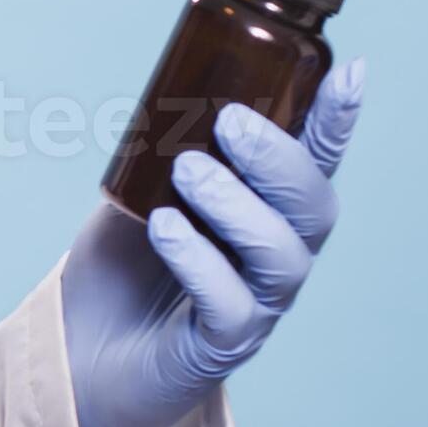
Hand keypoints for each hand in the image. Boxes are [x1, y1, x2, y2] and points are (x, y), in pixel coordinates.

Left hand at [62, 62, 365, 426]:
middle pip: (313, 210)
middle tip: (227, 122)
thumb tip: (175, 90)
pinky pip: (230, 305)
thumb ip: (167, 151)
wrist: (76, 355)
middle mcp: (275, 260)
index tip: (350, 71)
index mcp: (267, 214)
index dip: (337, 122)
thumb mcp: (141, 191)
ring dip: (236, 204)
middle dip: (279, 159)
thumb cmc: (119, 268)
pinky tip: (165, 228)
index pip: (316, 165)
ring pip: (281, 256)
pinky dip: (199, 259)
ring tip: (187, 173)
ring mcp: (256, 307)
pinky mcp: (220, 348)